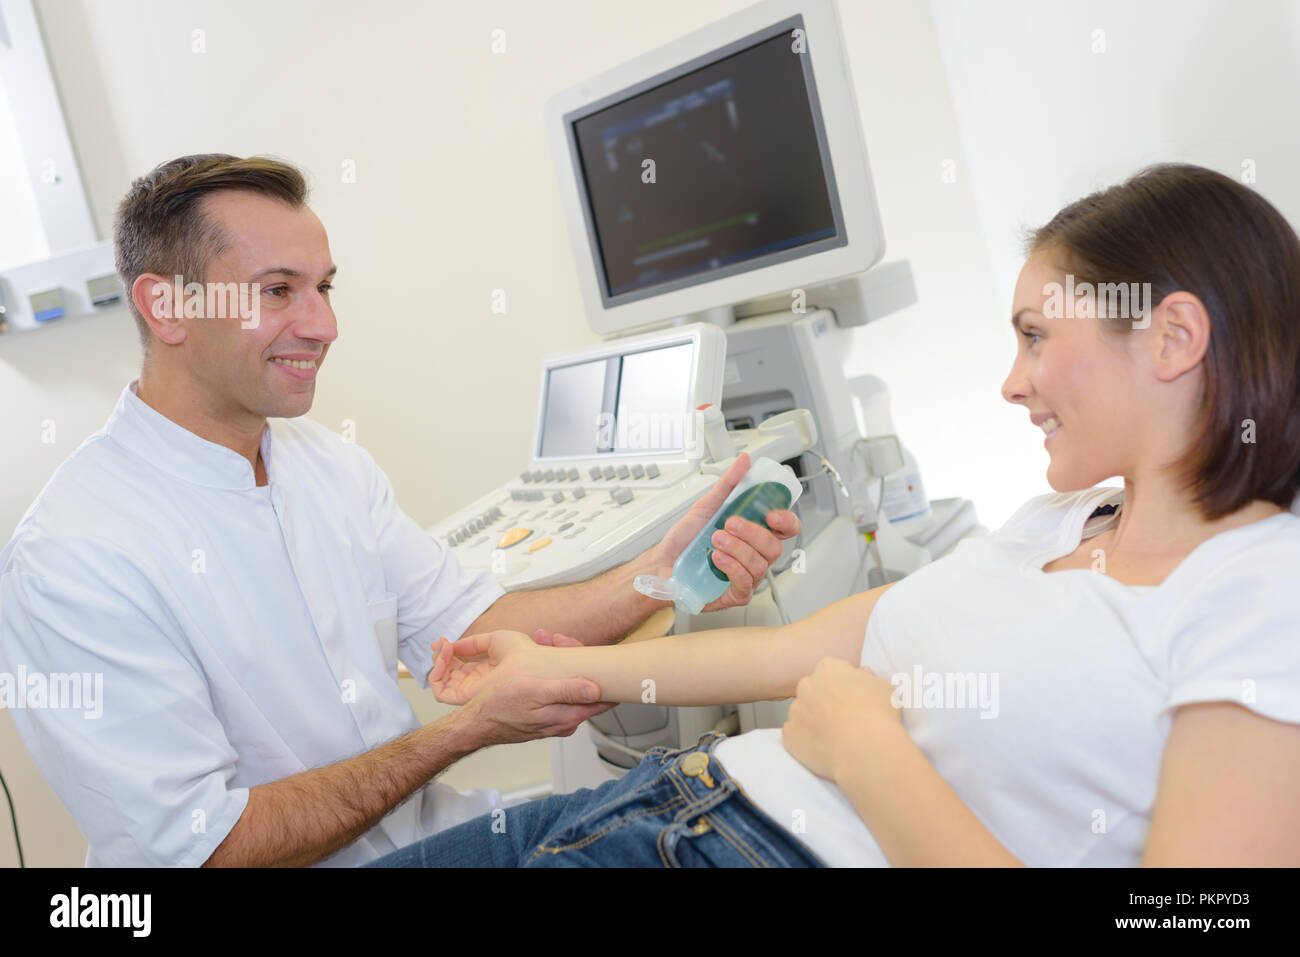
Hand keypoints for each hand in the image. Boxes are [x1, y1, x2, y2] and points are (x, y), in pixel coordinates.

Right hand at [427, 630, 613, 747]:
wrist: (475, 724)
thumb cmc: (499, 708)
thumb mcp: (533, 692)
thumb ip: (567, 692)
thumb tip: (597, 691)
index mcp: (569, 715)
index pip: (599, 692)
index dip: (592, 666)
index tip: (577, 649)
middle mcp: (566, 719)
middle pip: (584, 683)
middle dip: (571, 656)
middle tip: (553, 639)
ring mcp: (555, 717)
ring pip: (569, 685)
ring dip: (559, 662)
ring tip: (544, 643)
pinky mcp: (544, 714)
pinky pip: (556, 691)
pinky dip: (549, 674)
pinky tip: (538, 661)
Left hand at [648, 452, 801, 611]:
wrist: (663, 562)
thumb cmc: (686, 539)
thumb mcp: (706, 505)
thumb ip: (729, 483)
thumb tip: (745, 461)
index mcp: (754, 532)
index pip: (786, 528)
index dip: (786, 521)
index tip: (771, 515)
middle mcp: (754, 554)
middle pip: (774, 546)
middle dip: (752, 533)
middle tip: (728, 524)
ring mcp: (748, 574)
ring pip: (760, 564)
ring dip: (737, 548)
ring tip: (715, 540)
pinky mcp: (737, 593)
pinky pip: (746, 583)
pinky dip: (732, 567)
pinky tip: (717, 559)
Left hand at [781, 658, 900, 781]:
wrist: (865, 748)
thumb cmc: (877, 714)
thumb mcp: (883, 686)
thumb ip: (868, 677)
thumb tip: (862, 674)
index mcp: (828, 668)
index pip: (831, 671)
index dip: (843, 686)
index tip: (853, 699)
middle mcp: (806, 685)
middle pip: (813, 690)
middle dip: (823, 701)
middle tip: (842, 718)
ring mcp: (795, 710)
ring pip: (802, 713)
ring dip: (813, 721)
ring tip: (835, 737)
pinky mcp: (789, 735)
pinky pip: (795, 735)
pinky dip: (805, 741)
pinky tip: (823, 749)